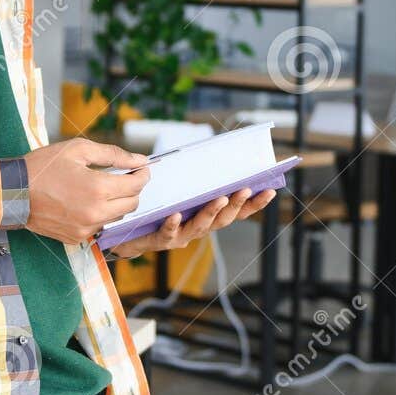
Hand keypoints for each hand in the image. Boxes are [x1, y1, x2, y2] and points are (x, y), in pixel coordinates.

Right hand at [23, 137, 149, 243]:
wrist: (13, 193)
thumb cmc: (43, 167)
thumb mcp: (78, 150)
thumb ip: (113, 155)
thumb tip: (141, 160)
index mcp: (97, 189)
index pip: (136, 186)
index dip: (142, 175)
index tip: (141, 169)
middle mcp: (95, 213)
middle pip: (132, 204)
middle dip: (132, 189)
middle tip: (122, 177)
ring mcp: (86, 228)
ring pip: (117, 217)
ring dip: (116, 203)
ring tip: (100, 188)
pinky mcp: (76, 237)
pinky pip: (99, 226)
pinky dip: (99, 214)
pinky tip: (85, 202)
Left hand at [105, 187, 275, 258]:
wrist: (126, 234)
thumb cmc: (155, 209)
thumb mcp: (179, 191)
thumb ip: (193, 179)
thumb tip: (211, 154)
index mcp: (206, 217)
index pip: (236, 212)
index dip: (253, 205)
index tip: (270, 191)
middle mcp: (197, 229)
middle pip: (223, 219)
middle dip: (236, 204)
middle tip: (246, 188)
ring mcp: (180, 236)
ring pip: (201, 227)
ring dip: (212, 212)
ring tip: (220, 198)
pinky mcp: (159, 240)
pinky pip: (168, 233)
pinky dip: (173, 224)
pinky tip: (176, 215)